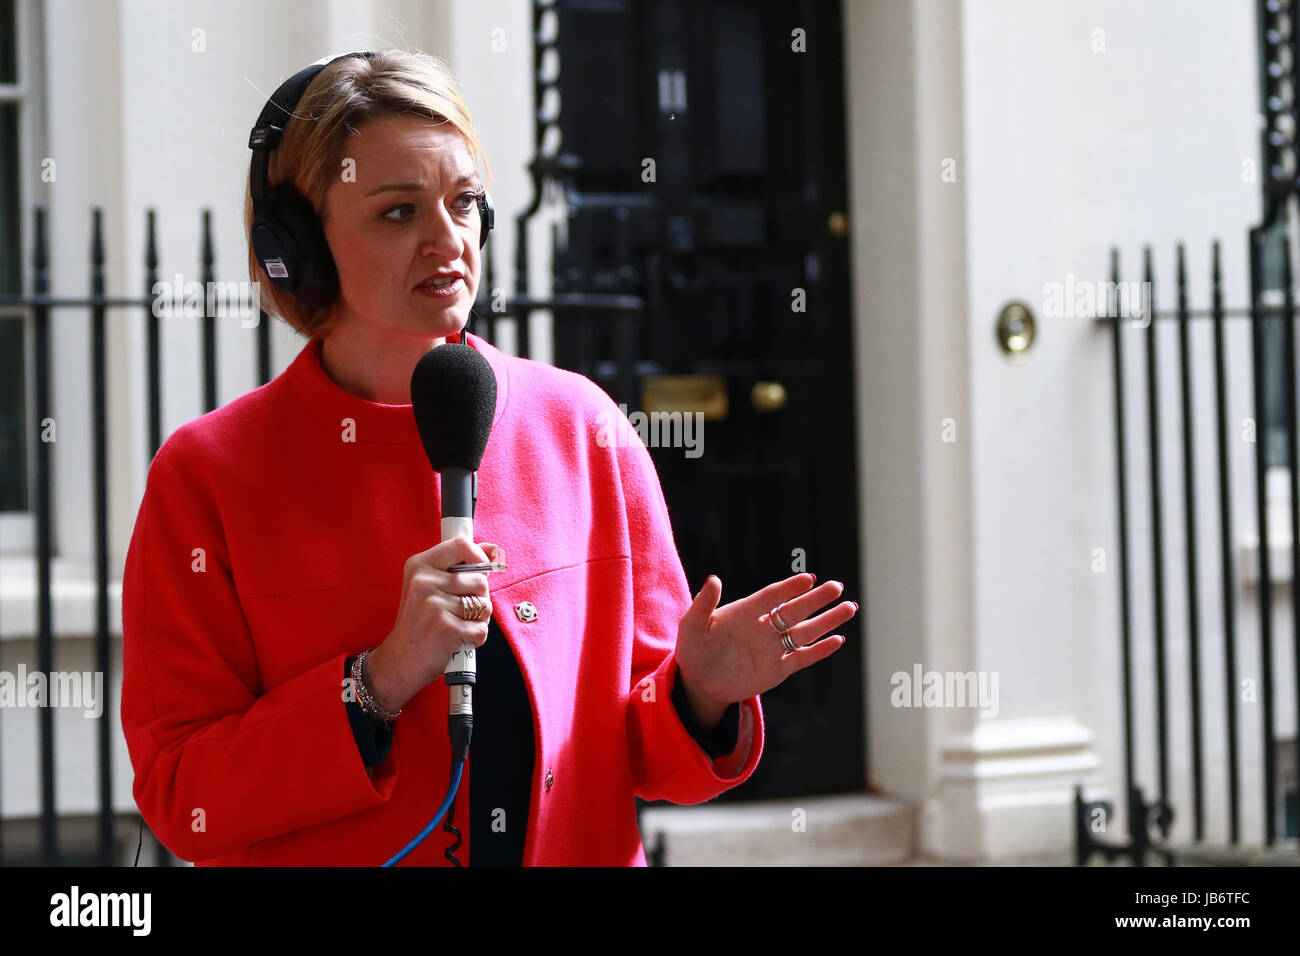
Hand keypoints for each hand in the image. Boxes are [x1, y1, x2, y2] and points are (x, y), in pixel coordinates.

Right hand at [365, 538, 502, 712]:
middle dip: (480, 598)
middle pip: (480, 580)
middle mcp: (424, 582)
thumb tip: (492, 548)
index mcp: (419, 566)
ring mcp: (434, 605)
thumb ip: (459, 566)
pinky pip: (481, 628)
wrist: (400, 660)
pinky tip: (458, 639)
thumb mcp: (429, 586)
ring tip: (458, 624)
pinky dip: (476, 638)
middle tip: (460, 611)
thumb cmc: (418, 622)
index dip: (479, 557)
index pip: (461, 545)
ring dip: (479, 619)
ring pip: (484, 605)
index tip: (481, 571)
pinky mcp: (446, 628)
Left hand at [674, 573, 856, 715]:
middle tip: (837, 587)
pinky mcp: (777, 671)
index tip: (809, 579)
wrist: (698, 683)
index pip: (772, 597)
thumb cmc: (693, 650)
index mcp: (745, 612)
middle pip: (795, 611)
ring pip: (805, 632)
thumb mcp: (692, 625)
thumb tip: (714, 579)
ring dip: (827, 621)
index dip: (789, 588)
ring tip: (849, 608)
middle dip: (816, 600)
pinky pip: (801, 658)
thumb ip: (703, 603)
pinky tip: (837, 640)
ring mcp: (772, 648)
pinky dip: (819, 651)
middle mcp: (764, 627)